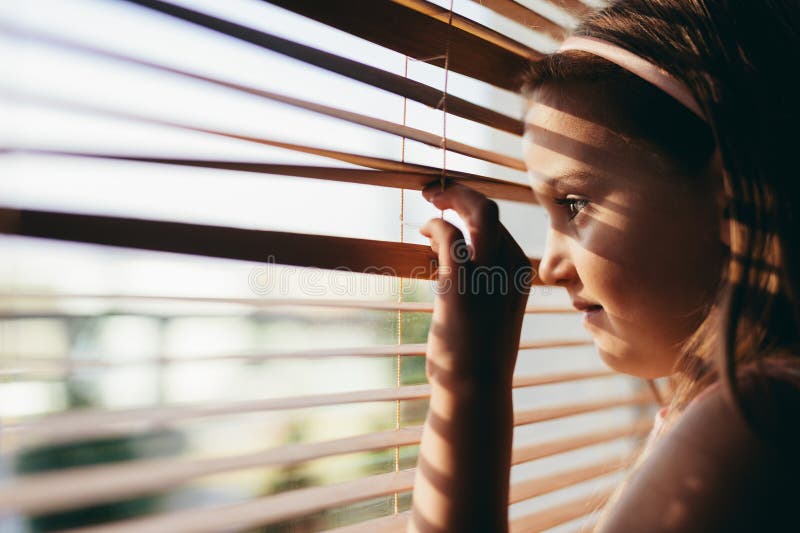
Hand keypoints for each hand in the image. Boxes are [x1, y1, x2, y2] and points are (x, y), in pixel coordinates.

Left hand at [420, 181, 532, 389]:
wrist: (475, 388)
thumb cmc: (478, 358)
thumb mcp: (490, 317)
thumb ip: (483, 289)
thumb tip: (454, 269)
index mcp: (520, 275)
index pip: (499, 228)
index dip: (472, 213)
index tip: (452, 211)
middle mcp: (510, 268)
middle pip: (490, 210)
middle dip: (462, 193)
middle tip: (437, 191)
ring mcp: (488, 272)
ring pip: (477, 212)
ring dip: (450, 198)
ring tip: (430, 198)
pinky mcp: (462, 279)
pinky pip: (450, 234)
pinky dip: (435, 224)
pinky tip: (423, 230)